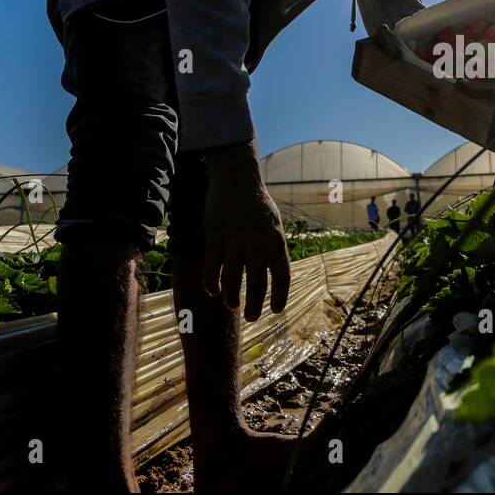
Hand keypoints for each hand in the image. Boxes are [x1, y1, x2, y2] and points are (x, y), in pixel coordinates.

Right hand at [201, 141, 290, 320]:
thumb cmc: (258, 203)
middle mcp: (257, 243)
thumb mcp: (275, 224)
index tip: (276, 311)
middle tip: (252, 317)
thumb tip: (275, 273)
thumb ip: (275, 248)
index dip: (280, 297)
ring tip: (233, 305)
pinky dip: (212, 284)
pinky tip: (213, 292)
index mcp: (276, 240)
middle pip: (256, 284)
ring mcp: (234, 241)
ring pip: (231, 280)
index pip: (282, 276)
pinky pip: (212, 269)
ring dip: (231, 298)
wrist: (236, 177)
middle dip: (254, 306)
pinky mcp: (214, 238)